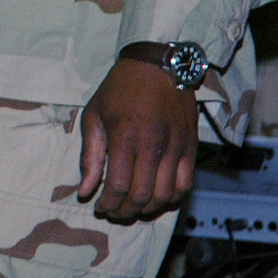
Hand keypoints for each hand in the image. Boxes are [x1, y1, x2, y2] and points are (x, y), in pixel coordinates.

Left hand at [78, 57, 198, 220]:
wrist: (157, 65)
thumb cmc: (119, 89)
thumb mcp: (94, 115)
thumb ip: (90, 156)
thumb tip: (85, 191)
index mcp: (124, 135)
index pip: (118, 185)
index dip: (109, 203)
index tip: (100, 207)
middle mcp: (152, 144)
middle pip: (142, 195)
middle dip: (126, 211)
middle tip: (115, 212)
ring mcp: (175, 147)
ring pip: (165, 195)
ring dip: (148, 209)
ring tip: (134, 208)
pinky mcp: (191, 147)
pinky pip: (186, 184)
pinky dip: (172, 198)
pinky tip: (157, 198)